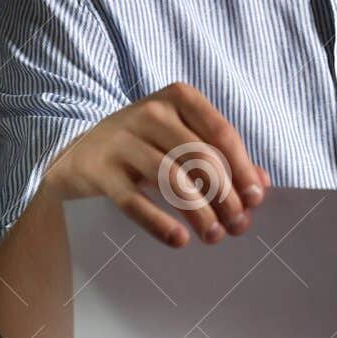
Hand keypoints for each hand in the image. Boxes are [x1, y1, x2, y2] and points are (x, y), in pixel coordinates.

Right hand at [54, 81, 270, 247]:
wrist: (77, 151)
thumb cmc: (144, 145)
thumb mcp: (181, 140)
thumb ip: (221, 157)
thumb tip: (260, 185)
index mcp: (178, 98)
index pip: (221, 133)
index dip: (243, 168)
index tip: (255, 199)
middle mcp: (150, 113)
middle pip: (200, 157)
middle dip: (225, 196)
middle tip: (237, 226)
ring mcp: (122, 140)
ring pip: (172, 178)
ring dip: (199, 212)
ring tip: (214, 236)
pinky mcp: (101, 171)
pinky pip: (135, 200)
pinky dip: (160, 222)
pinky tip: (179, 239)